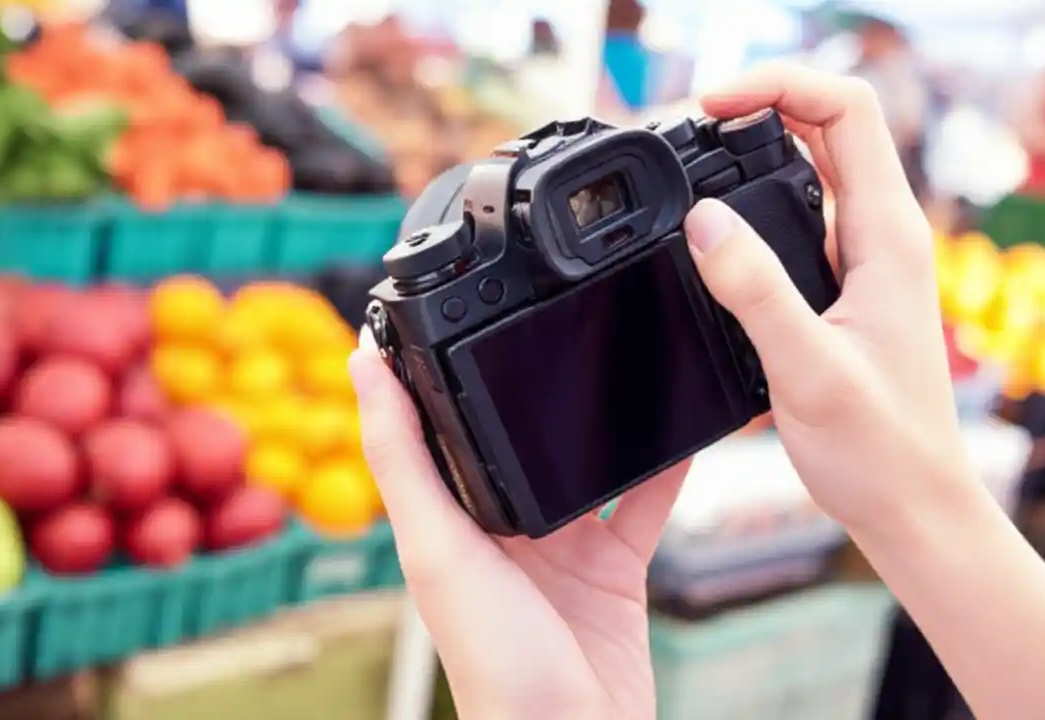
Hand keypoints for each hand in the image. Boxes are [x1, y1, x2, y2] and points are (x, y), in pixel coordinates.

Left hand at [350, 336, 687, 719]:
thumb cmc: (495, 664)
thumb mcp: (437, 547)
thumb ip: (404, 457)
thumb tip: (362, 364)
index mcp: (449, 519)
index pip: (442, 425)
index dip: (442, 367)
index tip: (451, 304)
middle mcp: (502, 528)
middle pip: (521, 437)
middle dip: (537, 383)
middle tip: (558, 312)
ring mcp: (562, 547)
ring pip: (586, 463)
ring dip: (604, 419)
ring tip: (626, 353)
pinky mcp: (614, 568)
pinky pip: (643, 503)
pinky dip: (665, 467)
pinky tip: (682, 426)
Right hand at [687, 63, 973, 536]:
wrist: (910, 503)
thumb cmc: (879, 448)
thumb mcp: (808, 369)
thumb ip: (755, 292)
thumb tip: (702, 220)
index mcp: (890, 236)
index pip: (846, 110)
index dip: (778, 85)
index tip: (711, 106)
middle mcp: (883, 235)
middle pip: (827, 126)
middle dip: (758, 107)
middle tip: (689, 126)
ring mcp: (864, 259)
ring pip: (813, 169)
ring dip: (756, 150)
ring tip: (694, 160)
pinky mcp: (842, 287)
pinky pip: (801, 216)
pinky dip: (756, 199)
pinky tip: (717, 225)